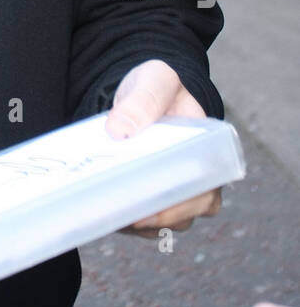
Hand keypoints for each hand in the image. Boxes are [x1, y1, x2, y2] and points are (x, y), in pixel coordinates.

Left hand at [104, 59, 221, 236]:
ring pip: (158, 224)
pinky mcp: (145, 196)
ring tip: (106, 214)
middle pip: (181, 218)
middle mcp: (194, 181)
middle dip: (153, 221)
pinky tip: (99, 212)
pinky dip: (120, 219)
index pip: (205, 195)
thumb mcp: (154, 81)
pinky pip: (136, 220)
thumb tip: (118, 130)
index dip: (182, 210)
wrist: (138, 93)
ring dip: (134, 224)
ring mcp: (170, 192)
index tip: (152, 211)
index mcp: (207, 156)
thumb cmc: (156, 86)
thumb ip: (143, 99)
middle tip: (123, 217)